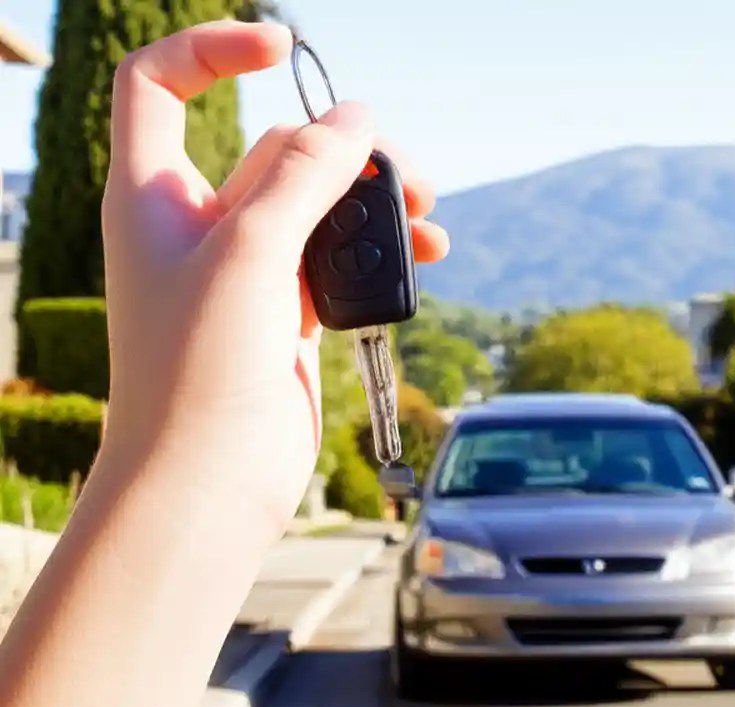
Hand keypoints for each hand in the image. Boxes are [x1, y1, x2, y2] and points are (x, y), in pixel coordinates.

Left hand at [100, 20, 448, 526]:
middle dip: (348, 151)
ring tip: (431, 221)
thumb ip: (306, 173)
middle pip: (279, 149)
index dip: (212, 51)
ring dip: (376, 203)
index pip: (161, 86)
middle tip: (410, 176)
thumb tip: (356, 116)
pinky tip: (424, 260)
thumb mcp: (252, 249)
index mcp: (154, 194)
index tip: (283, 49)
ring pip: (320, 205)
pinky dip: (380, 251)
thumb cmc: (198, 369)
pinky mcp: (286, 311)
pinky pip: (339, 257)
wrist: (207, 479)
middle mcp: (197, 224)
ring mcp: (245, 269)